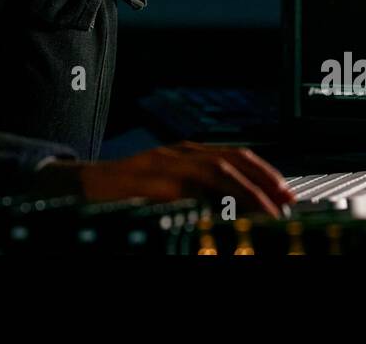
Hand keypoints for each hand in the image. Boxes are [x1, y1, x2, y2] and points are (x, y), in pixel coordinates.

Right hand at [36, 142, 297, 218]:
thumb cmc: (124, 191)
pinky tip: (222, 213)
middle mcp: (177, 154)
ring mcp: (161, 165)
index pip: (233, 154)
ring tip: (264, 210)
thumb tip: (233, 209)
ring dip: (243, 190)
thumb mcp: (167, 187)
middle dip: (262, 178)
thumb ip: (197, 192)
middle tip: (284, 200)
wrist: (81, 187)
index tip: (285, 190)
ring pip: (212, 169)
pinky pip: (182, 189)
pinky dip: (206, 200)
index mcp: (185, 153)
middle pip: (230, 158)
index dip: (263, 171)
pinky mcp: (146, 182)